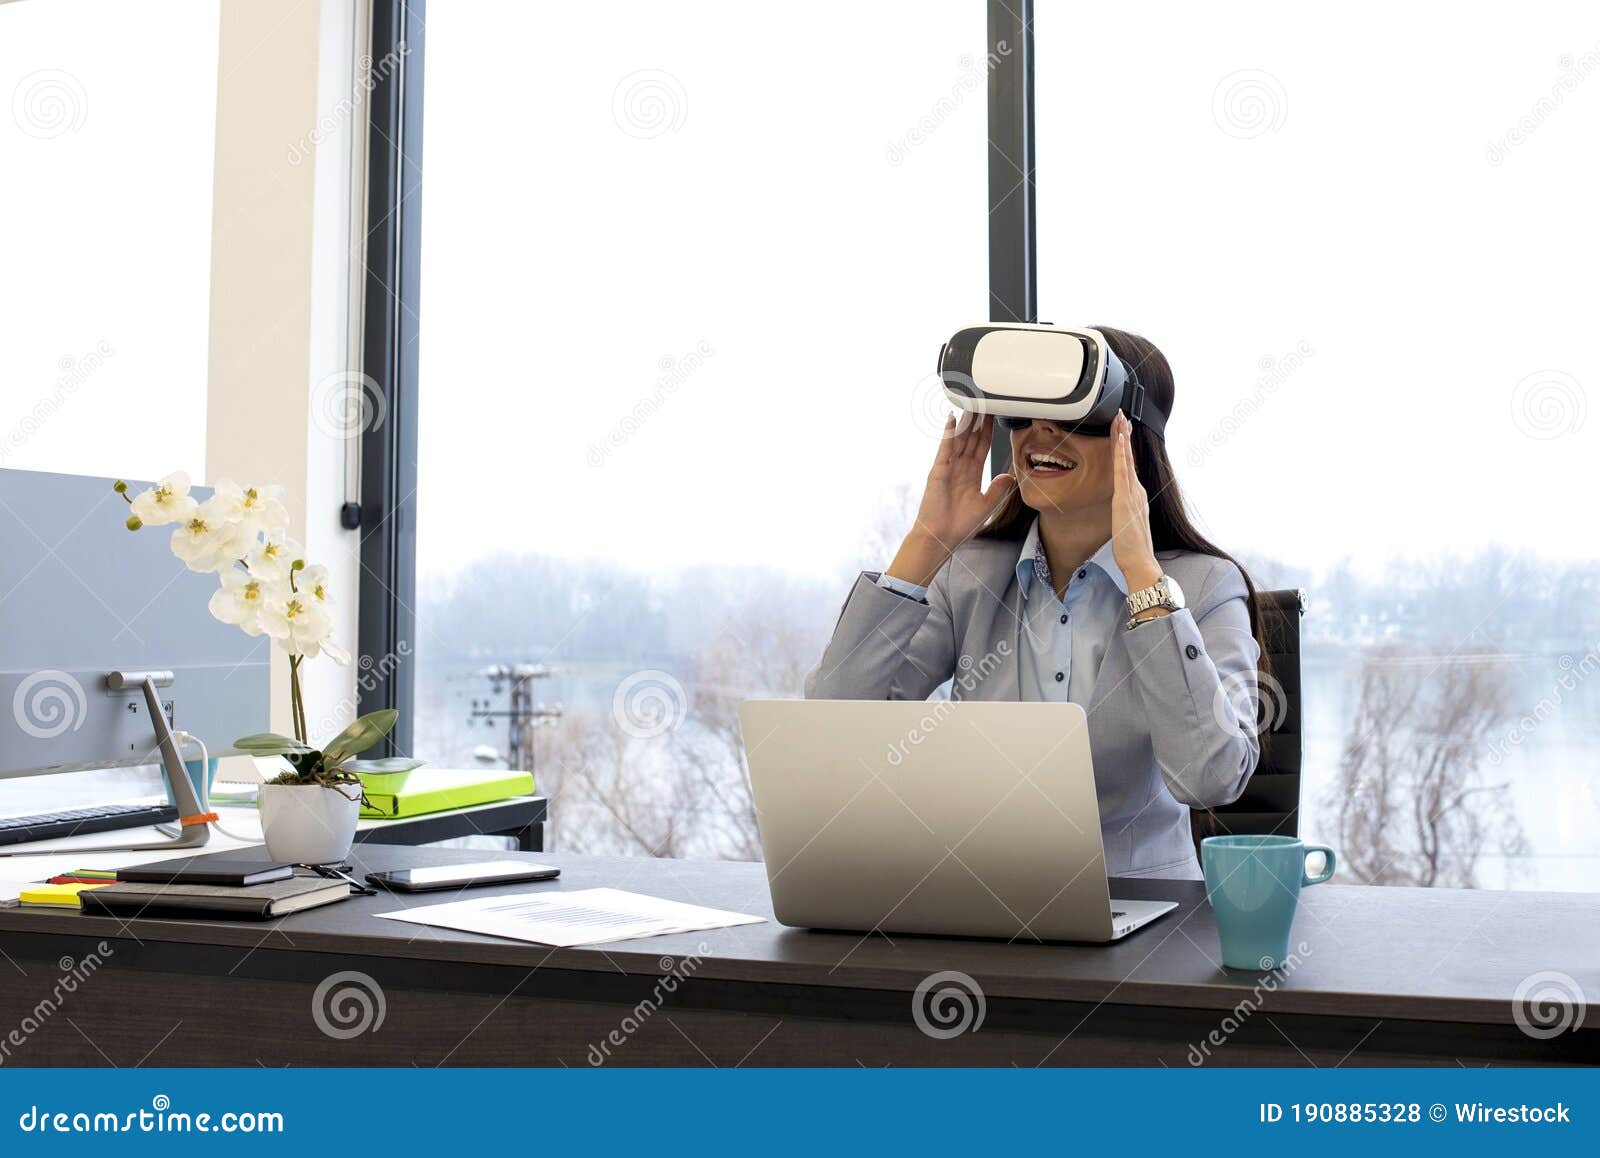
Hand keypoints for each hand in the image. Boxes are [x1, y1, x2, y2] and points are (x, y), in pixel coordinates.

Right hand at [887, 414, 1015, 585]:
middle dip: (978, 420)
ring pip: (959, 439)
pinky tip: (953, 419)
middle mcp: (959, 468)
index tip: (995, 416)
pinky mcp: (938, 471)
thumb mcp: (986, 505)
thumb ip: (998, 489)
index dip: (989, 431)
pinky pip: (945, 448)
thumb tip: (1010, 476)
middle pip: (971, 438)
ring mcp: (948, 468)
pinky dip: (949, 434)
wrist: (941, 537)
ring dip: (966, 421)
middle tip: (985, 401)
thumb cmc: (959, 525)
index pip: (982, 447)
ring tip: (972, 403)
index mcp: (971, 475)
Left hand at [1111, 412, 1161, 592]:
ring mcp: (1133, 493)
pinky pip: (1122, 471)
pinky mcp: (1125, 499)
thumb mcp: (1125, 522)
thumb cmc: (1131, 547)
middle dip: (1125, 434)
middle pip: (1129, 456)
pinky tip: (1120, 439)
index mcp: (1135, 495)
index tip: (1122, 428)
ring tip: (1120, 418)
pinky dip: (1122, 454)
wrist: (1139, 561)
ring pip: (1126, 459)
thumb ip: (1124, 510)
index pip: (1129, 465)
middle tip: (1121, 414)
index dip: (1125, 445)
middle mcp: (1137, 490)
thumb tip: (1119, 505)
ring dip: (1123, 437)